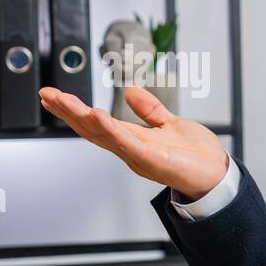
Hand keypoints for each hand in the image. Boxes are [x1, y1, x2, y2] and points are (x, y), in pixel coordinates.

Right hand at [38, 85, 229, 200]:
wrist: (219, 175)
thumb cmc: (196, 155)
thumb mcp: (170, 124)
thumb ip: (150, 110)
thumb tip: (131, 90)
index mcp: (132, 140)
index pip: (95, 123)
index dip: (73, 110)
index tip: (53, 95)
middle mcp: (130, 150)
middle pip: (92, 129)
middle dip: (68, 112)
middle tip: (47, 95)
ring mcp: (139, 156)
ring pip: (104, 135)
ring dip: (82, 118)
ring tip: (64, 102)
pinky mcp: (153, 160)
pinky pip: (128, 144)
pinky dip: (112, 130)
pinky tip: (98, 116)